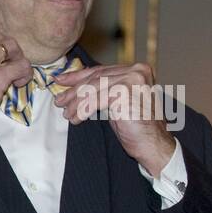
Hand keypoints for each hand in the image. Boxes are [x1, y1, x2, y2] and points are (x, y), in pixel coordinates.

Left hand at [52, 61, 175, 175]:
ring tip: (67, 114)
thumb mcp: (115, 101)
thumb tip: (74, 83)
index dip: (77, 76)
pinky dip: (82, 110)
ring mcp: (132, 79)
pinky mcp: (125, 92)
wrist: (152, 143)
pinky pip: (95, 100)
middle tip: (59, 102)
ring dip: (76, 103)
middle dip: (73, 91)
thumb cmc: (134, 125)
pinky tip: (76, 118)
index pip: (100, 70)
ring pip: (93, 89)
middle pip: (95, 79)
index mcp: (136, 69)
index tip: (60, 81)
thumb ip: (102, 89)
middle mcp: (136, 70)